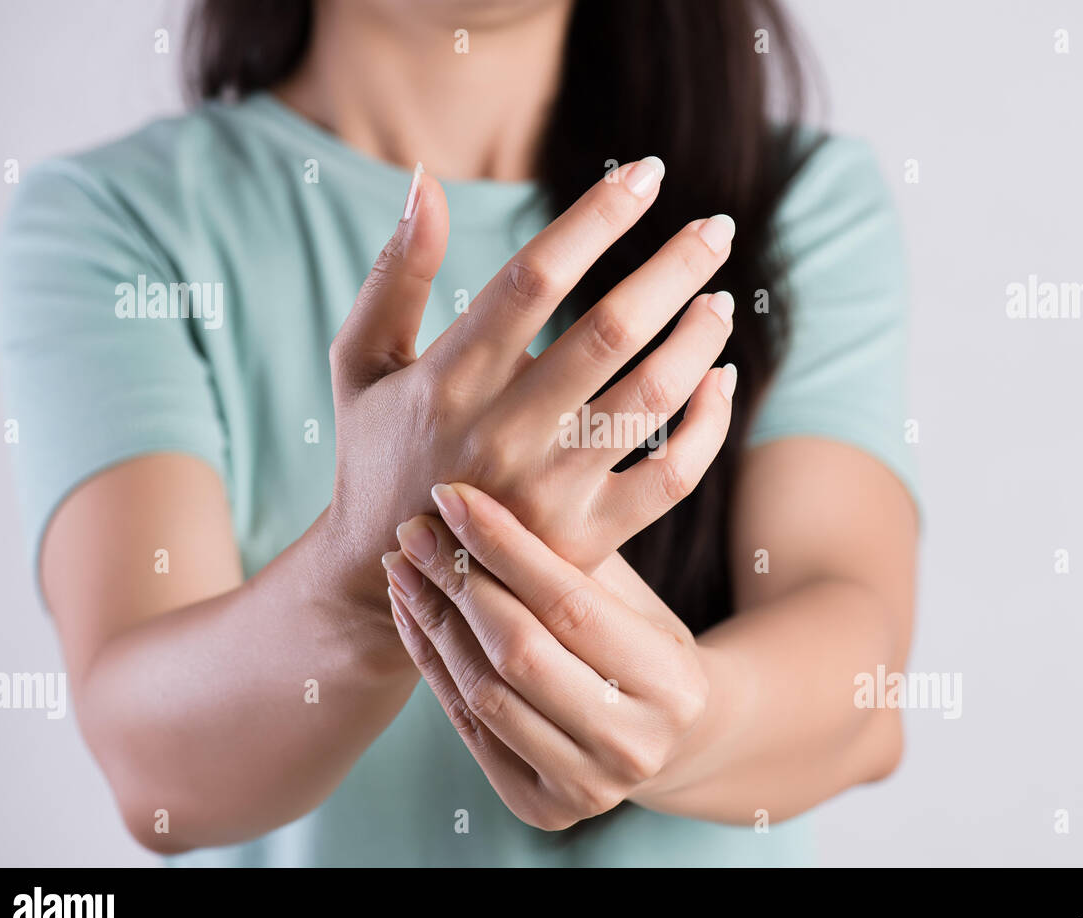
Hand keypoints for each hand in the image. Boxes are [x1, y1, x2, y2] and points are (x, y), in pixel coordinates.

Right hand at [325, 159, 737, 608]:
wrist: (390, 580)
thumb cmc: (378, 453)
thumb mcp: (361, 362)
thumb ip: (396, 273)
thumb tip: (428, 180)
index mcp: (446, 379)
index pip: (532, 278)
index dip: (597, 218)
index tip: (648, 172)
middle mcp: (500, 434)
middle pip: (609, 332)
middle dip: (674, 267)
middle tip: (715, 226)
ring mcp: (548, 492)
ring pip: (650, 400)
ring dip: (698, 338)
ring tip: (721, 299)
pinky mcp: (586, 539)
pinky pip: (671, 478)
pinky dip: (709, 426)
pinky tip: (719, 381)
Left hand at [382, 482, 710, 829]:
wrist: (670, 735)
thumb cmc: (643, 641)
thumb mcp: (631, 595)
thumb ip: (575, 557)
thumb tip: (486, 494)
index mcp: (670, 683)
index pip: (569, 603)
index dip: (504, 547)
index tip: (453, 497)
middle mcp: (633, 745)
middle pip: (519, 653)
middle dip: (458, 582)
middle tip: (415, 530)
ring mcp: (586, 786)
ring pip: (485, 693)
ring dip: (434, 623)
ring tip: (405, 568)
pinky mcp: (541, 807)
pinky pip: (469, 727)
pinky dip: (433, 666)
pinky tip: (414, 616)